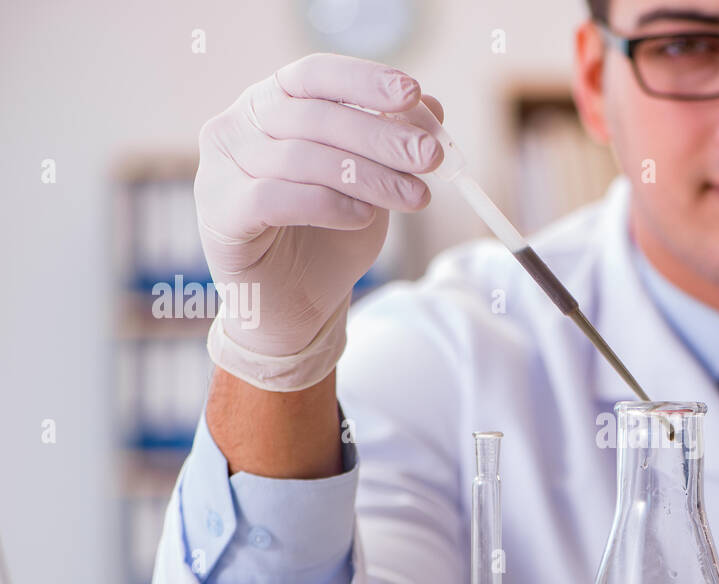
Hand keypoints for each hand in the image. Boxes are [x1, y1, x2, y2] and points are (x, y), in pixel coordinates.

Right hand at [194, 53, 445, 387]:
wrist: (298, 305)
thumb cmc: (331, 236)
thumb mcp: (372, 183)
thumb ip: (391, 142)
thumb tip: (432, 106)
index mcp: (270, 104)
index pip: (314, 75)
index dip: (363, 80)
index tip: (412, 93)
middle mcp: (237, 126)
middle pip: (314, 116)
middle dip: (381, 135)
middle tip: (431, 156)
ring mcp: (220, 168)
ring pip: (300, 157)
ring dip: (368, 176)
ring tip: (414, 197)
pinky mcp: (219, 213)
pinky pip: (275, 197)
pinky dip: (327, 203)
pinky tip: (362, 216)